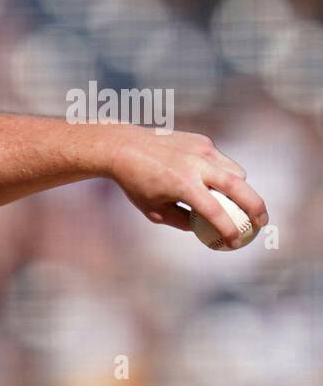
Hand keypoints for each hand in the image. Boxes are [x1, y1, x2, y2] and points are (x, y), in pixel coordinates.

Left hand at [107, 128, 267, 247]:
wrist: (124, 147)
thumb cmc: (137, 184)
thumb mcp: (154, 210)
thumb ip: (182, 221)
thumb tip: (207, 228)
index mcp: (183, 185)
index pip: (215, 212)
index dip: (229, 230)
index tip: (236, 243)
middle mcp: (197, 165)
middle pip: (239, 187)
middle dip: (256, 208)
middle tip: (261, 223)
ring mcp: (202, 150)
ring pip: (236, 172)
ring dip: (240, 189)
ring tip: (237, 203)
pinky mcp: (203, 142)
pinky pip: (222, 161)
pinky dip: (223, 174)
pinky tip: (211, 181)